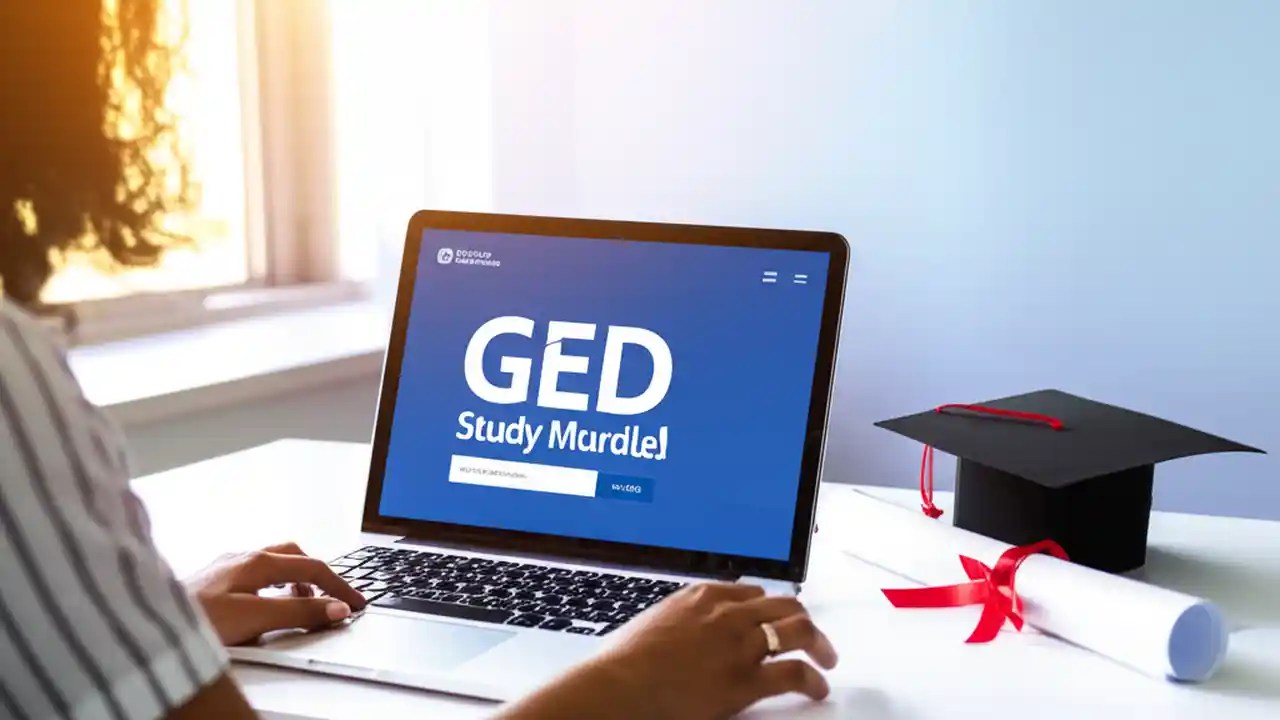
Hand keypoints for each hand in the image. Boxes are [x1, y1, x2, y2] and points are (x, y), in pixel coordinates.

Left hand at [185, 542, 366, 645]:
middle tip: (333, 598)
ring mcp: (224, 568)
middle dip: (318, 576)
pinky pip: (254, 577)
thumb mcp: (254, 618)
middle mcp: (241, 558)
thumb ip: (298, 613)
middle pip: (294, 557)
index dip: (339, 586)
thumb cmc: (192, 619)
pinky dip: (273, 588)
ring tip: (303, 607)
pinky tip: (265, 605)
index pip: (312, 567)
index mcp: (256, 561)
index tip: (356, 603)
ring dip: (295, 582)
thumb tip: (335, 608)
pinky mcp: (211, 583)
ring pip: (272, 565)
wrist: (145, 627)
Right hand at [498, 582, 837, 719]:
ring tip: (826, 659)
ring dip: (819, 645)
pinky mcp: (747, 679)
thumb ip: (678, 619)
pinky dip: (812, 680)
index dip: (769, 608)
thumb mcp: (652, 622)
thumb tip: (682, 629)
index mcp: (704, 596)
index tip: (775, 618)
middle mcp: (729, 613)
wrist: (621, 685)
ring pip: (798, 631)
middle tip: (812, 637)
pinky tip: (817, 688)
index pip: (752, 593)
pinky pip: (794, 673)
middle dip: (803, 620)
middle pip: (784, 606)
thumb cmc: (625, 660)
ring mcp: (741, 645)